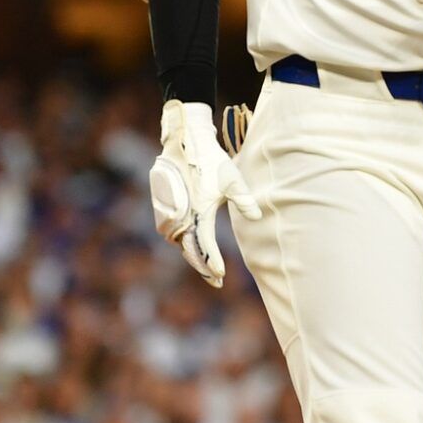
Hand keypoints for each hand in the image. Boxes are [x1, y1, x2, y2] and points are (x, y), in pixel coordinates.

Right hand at [148, 101, 259, 287]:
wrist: (185, 141)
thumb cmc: (211, 160)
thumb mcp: (232, 179)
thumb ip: (244, 200)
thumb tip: (257, 217)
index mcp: (198, 212)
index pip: (205, 246)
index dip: (213, 263)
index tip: (220, 277)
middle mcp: (181, 216)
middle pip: (190, 250)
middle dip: (202, 266)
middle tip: (215, 280)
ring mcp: (169, 212)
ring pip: (180, 242)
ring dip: (191, 254)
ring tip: (206, 267)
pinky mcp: (164, 207)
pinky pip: (173, 232)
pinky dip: (183, 241)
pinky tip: (193, 246)